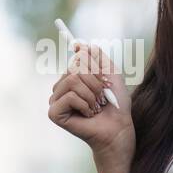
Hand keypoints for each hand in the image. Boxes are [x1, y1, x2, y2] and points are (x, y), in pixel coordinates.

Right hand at [48, 41, 133, 158]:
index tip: (105, 82)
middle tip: (102, 97)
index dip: (95, 67)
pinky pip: (70, 96)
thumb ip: (96, 57)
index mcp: (72, 76)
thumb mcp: (111, 73)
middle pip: (75, 67)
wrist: (118, 128)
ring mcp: (55, 99)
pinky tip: (87, 115)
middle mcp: (61, 86)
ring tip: (95, 107)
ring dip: (91, 94)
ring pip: (72, 80)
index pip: (79, 57)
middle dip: (95, 82)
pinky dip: (84, 105)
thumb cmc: (116, 103)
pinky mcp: (54, 112)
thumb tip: (78, 44)